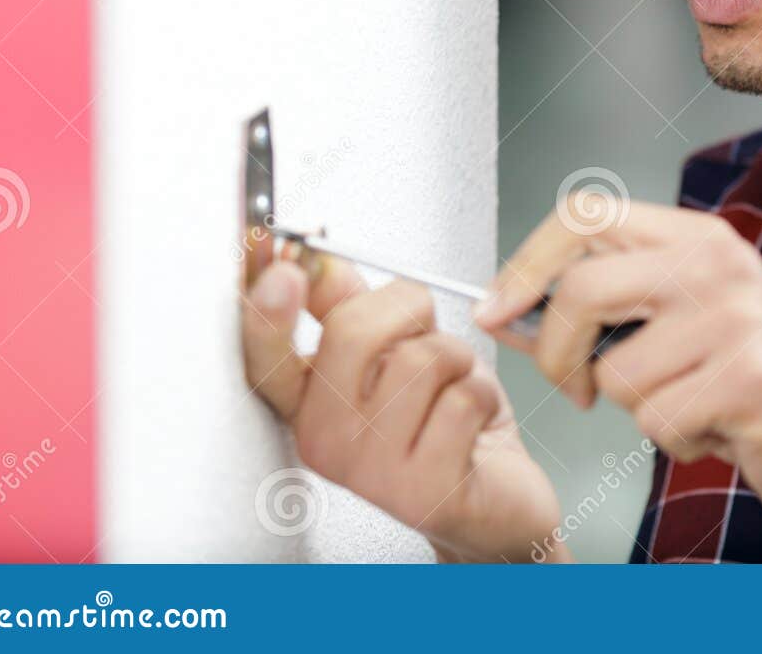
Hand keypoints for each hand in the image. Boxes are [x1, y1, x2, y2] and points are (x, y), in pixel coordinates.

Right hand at [241, 242, 563, 562]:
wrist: (496, 498)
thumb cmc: (449, 426)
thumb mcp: (397, 354)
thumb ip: (353, 309)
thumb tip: (320, 263)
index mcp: (308, 404)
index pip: (265, 354)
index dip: (265, 308)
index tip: (284, 265)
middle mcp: (325, 441)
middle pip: (353, 330)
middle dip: (408, 310)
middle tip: (424, 335)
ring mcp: (371, 473)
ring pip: (422, 358)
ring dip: (457, 359)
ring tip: (453, 390)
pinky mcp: (424, 492)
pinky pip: (464, 397)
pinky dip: (483, 394)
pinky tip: (474, 423)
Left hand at [473, 200, 761, 522]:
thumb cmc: (759, 379)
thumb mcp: (685, 320)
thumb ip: (607, 309)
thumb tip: (505, 312)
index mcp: (696, 238)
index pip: (584, 214)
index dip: (526, 263)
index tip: (497, 311)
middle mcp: (716, 264)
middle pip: (581, 290)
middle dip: (557, 356)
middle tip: (579, 389)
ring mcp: (737, 318)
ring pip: (617, 375)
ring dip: (640, 411)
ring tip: (693, 404)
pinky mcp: (751, 379)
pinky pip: (660, 422)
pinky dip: (678, 442)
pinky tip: (719, 429)